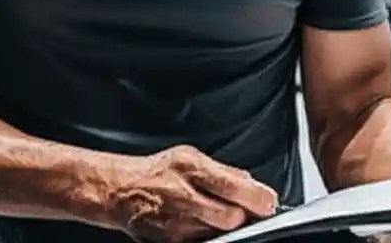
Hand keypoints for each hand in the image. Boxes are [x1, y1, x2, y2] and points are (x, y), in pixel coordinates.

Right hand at [105, 144, 278, 242]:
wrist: (122, 192)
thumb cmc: (159, 172)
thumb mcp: (190, 157)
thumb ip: (224, 171)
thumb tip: (254, 185)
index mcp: (189, 167)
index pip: (233, 186)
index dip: (257, 198)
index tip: (268, 202)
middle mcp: (182, 196)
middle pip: (230, 218)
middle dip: (243, 217)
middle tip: (244, 211)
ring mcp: (176, 224)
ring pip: (219, 234)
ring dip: (226, 228)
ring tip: (218, 215)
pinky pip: (204, 242)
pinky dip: (210, 236)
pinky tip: (205, 226)